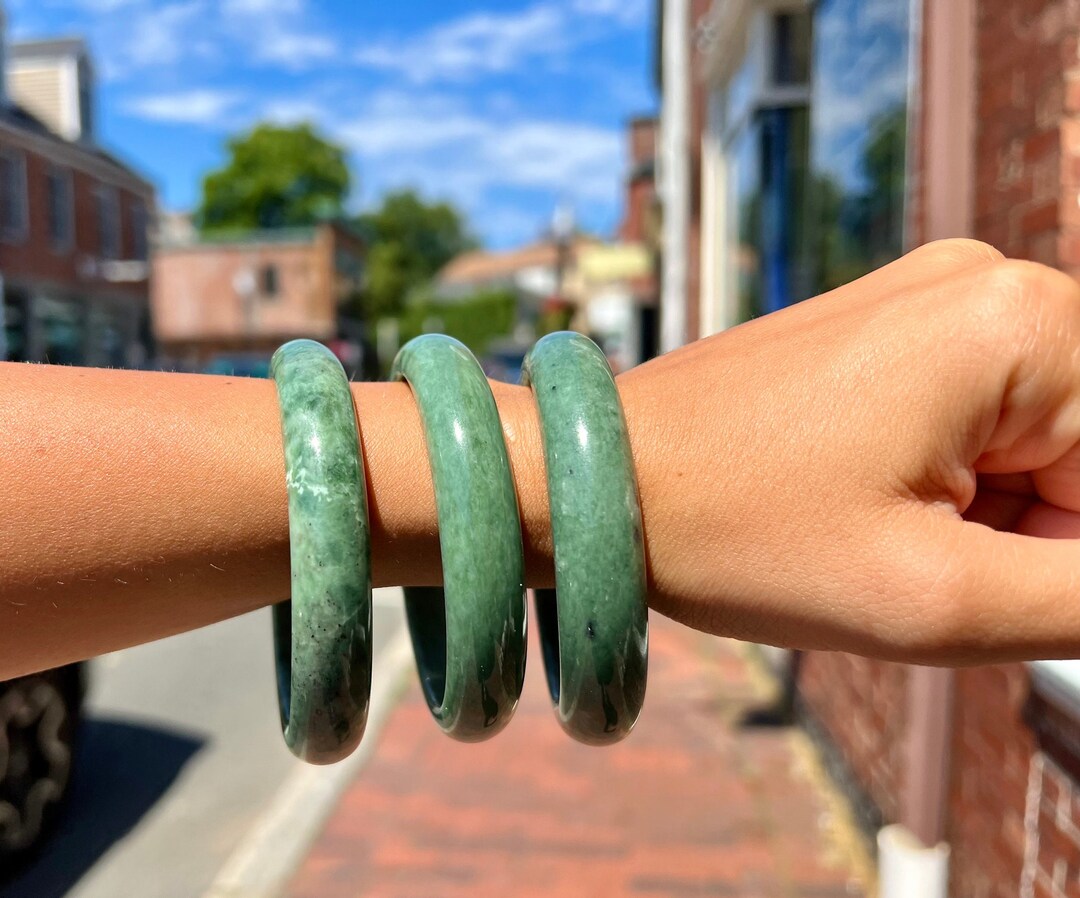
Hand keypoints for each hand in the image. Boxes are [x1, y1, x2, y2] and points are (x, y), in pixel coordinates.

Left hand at [619, 239, 1079, 664]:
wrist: (604, 481)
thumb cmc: (743, 535)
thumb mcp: (941, 598)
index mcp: (1021, 323)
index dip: (1064, 557)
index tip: (967, 579)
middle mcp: (985, 281)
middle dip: (1026, 535)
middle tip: (905, 560)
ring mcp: (929, 296)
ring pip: (1035, 444)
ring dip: (984, 516)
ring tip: (870, 529)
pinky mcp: (888, 326)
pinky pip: (976, 420)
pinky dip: (948, 485)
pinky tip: (860, 503)